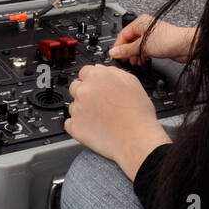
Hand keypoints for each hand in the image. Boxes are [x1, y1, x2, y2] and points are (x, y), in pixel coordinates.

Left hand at [65, 64, 171, 178]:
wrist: (137, 140)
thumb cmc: (138, 114)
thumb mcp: (132, 82)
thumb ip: (113, 71)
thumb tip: (101, 69)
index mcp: (97, 76)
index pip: (84, 71)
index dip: (91, 80)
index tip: (96, 87)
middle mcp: (84, 90)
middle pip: (76, 87)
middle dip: (85, 93)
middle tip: (99, 104)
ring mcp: (77, 109)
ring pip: (73, 105)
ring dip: (82, 109)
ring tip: (100, 118)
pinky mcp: (74, 127)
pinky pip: (70, 123)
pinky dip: (78, 125)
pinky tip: (93, 126)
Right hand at [109, 15, 193, 64]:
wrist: (185, 46)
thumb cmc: (169, 40)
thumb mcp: (143, 46)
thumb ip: (127, 50)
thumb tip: (114, 52)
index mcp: (140, 22)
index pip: (123, 34)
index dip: (118, 46)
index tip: (115, 56)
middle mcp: (144, 27)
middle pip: (129, 40)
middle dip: (127, 52)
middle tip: (125, 60)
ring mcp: (150, 36)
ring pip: (136, 46)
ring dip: (134, 55)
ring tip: (135, 62)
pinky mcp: (156, 43)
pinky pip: (143, 49)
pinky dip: (141, 55)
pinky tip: (141, 61)